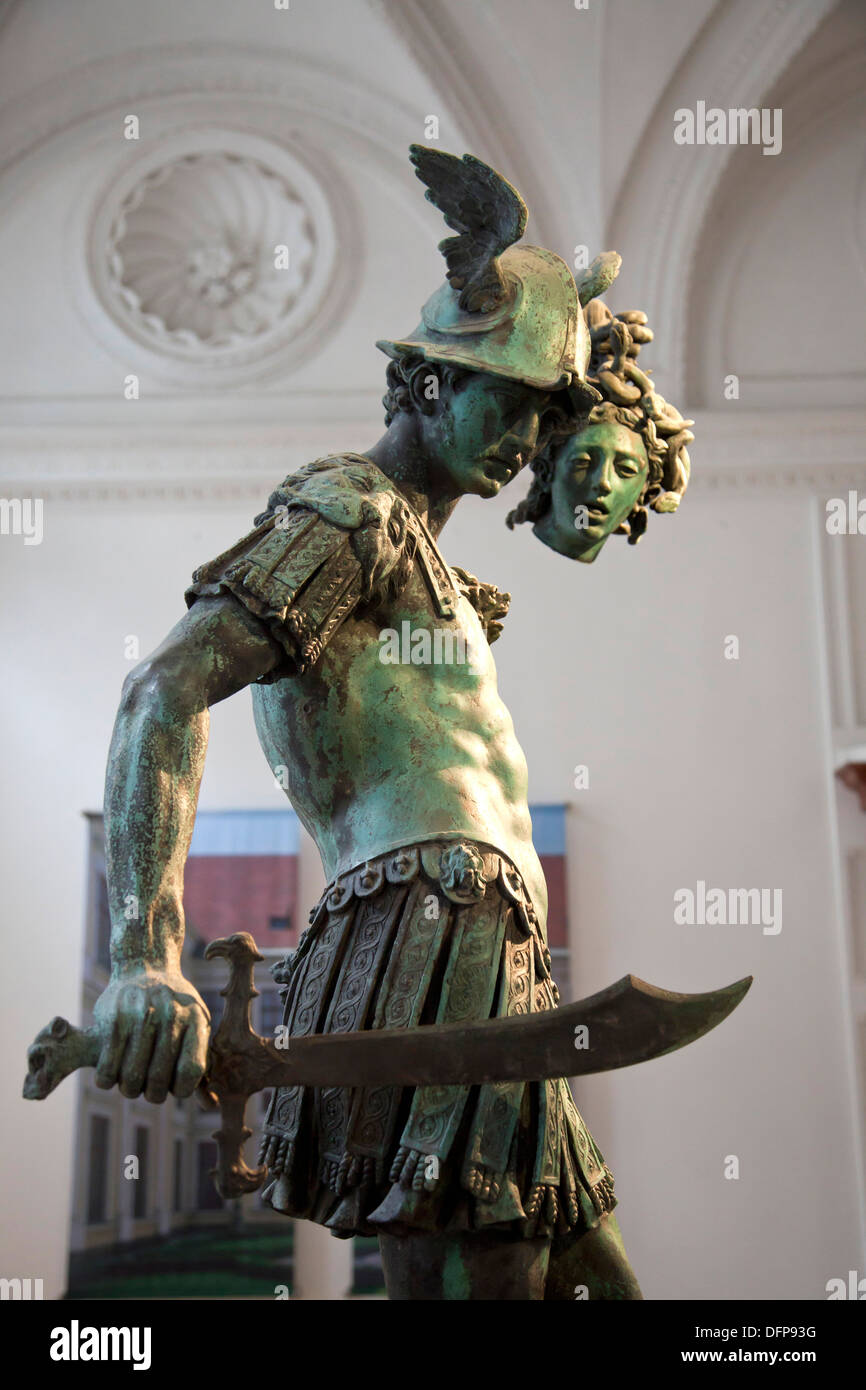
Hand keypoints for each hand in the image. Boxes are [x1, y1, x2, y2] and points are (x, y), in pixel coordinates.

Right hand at [92, 968, 209, 1102]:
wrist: (145, 966)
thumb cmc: (175, 1007)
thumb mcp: (195, 1026)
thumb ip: (200, 1064)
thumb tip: (212, 1106)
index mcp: (194, 1020)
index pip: (189, 1071)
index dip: (180, 1090)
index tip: (172, 1089)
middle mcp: (169, 1016)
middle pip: (157, 1079)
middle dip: (151, 1093)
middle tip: (146, 1090)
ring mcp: (141, 1015)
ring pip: (131, 1076)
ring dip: (128, 1088)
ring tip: (129, 1084)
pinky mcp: (114, 1017)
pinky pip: (108, 1066)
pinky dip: (106, 1079)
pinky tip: (109, 1076)